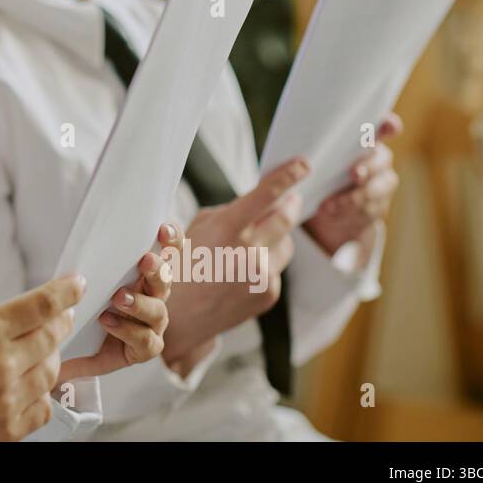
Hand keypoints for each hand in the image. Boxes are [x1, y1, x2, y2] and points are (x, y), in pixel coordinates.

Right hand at [0, 275, 84, 440]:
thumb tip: (29, 319)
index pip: (42, 305)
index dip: (65, 292)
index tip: (76, 285)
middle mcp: (0, 364)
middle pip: (52, 337)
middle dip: (61, 324)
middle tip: (63, 318)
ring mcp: (7, 399)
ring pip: (52, 372)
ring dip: (50, 359)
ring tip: (40, 353)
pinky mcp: (8, 430)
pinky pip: (42, 407)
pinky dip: (39, 395)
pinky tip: (28, 388)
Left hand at [57, 222, 182, 381]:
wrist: (68, 347)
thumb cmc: (79, 304)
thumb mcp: (78, 279)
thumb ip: (85, 261)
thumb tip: (78, 234)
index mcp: (142, 272)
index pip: (167, 250)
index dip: (171, 239)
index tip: (163, 229)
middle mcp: (153, 295)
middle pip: (165, 278)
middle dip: (158, 268)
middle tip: (145, 261)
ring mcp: (152, 323)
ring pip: (158, 311)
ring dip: (140, 302)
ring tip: (118, 297)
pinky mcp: (145, 348)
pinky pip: (147, 340)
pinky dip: (128, 330)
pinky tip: (108, 321)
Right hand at [161, 158, 308, 367]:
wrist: (178, 318)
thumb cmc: (180, 266)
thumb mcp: (197, 228)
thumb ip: (230, 213)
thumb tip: (261, 201)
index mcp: (227, 229)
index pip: (266, 195)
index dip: (288, 176)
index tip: (304, 163)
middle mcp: (249, 251)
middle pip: (286, 217)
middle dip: (291, 203)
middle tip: (293, 197)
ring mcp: (262, 275)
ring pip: (285, 244)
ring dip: (277, 236)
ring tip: (253, 243)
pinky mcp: (269, 293)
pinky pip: (277, 267)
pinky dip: (267, 262)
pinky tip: (244, 270)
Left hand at [305, 113, 402, 258]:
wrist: (324, 207)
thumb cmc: (317, 171)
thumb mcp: (314, 157)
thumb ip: (316, 147)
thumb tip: (295, 140)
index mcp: (365, 139)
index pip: (385, 127)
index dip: (389, 126)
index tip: (390, 126)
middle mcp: (379, 159)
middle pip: (381, 160)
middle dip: (368, 166)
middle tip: (354, 173)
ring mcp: (382, 184)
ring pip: (376, 190)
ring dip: (352, 198)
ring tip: (328, 206)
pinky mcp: (378, 208)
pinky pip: (368, 211)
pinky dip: (348, 214)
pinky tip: (331, 214)